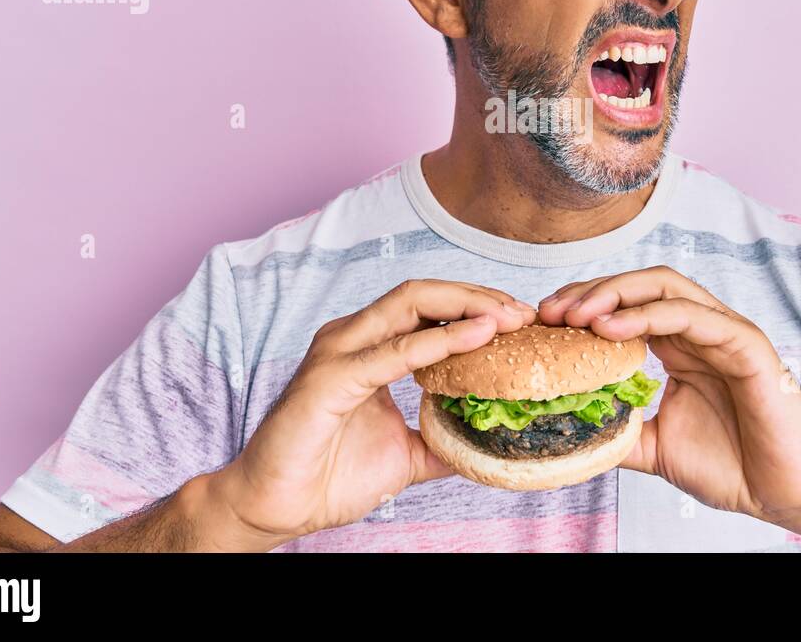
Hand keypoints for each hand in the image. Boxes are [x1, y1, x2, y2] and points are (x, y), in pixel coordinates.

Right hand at [205, 279, 535, 548]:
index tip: (522, 322)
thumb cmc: (328, 474)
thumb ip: (442, 439)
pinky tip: (473, 340)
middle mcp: (352, 336)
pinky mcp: (329, 379)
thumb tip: (485, 442)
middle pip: (424, 293)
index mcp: (369, 346)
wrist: (277, 506)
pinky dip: (436, 342)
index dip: (477, 307)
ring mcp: (338, 352)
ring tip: (506, 319)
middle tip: (524, 315)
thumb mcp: (405, 454)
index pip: (430, 307)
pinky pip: (391, 353)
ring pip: (408, 305)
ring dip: (464, 307)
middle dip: (478, 297)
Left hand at [538, 266, 800, 540]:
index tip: (542, 322)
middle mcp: (702, 330)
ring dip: (615, 294)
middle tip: (550, 313)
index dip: (584, 305)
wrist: (784, 494)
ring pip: (666, 288)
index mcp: (680, 346)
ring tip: (575, 315)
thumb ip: (619, 430)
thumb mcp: (656, 447)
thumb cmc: (732, 466)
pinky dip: (649, 314)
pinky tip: (612, 329)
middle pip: (641, 285)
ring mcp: (726, 332)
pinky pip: (694, 316)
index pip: (627, 304)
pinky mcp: (747, 345)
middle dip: (592, 292)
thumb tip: (568, 430)